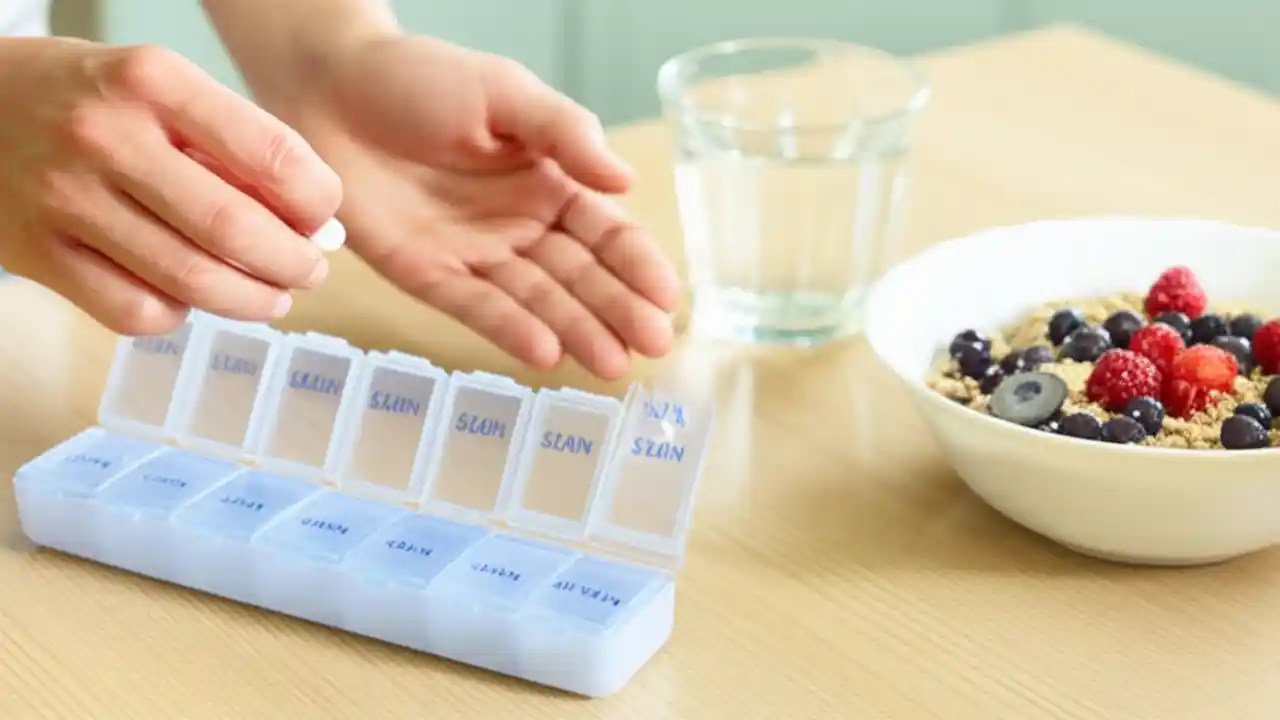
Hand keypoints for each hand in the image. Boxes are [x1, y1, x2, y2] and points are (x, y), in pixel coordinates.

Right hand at [0, 38, 340, 334]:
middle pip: (235, 229)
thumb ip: (236, 145)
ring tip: (272, 296)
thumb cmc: (95, 100)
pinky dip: (180, 313)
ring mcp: (66, 199)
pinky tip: (189, 295)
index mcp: (153, 81)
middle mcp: (106, 136)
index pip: (272, 156)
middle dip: (293, 263)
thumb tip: (315, 223)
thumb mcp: (163, 90)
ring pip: (192, 281)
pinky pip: (136, 311)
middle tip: (309, 271)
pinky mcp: (38, 253)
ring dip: (252, 300)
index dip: (316, 202)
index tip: (321, 219)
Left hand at [256, 35, 680, 379]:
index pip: (606, 232)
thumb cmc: (421, 77)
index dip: (637, 264)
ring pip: (537, 300)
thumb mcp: (507, 95)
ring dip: (577, 332)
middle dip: (618, 311)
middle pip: (579, 276)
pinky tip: (546, 353)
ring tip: (614, 364)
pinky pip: (474, 305)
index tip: (668, 298)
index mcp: (548, 182)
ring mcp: (474, 254)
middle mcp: (518, 226)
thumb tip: (626, 179)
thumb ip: (566, 134)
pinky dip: (510, 329)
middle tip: (653, 345)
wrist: (329, 85)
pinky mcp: (425, 273)